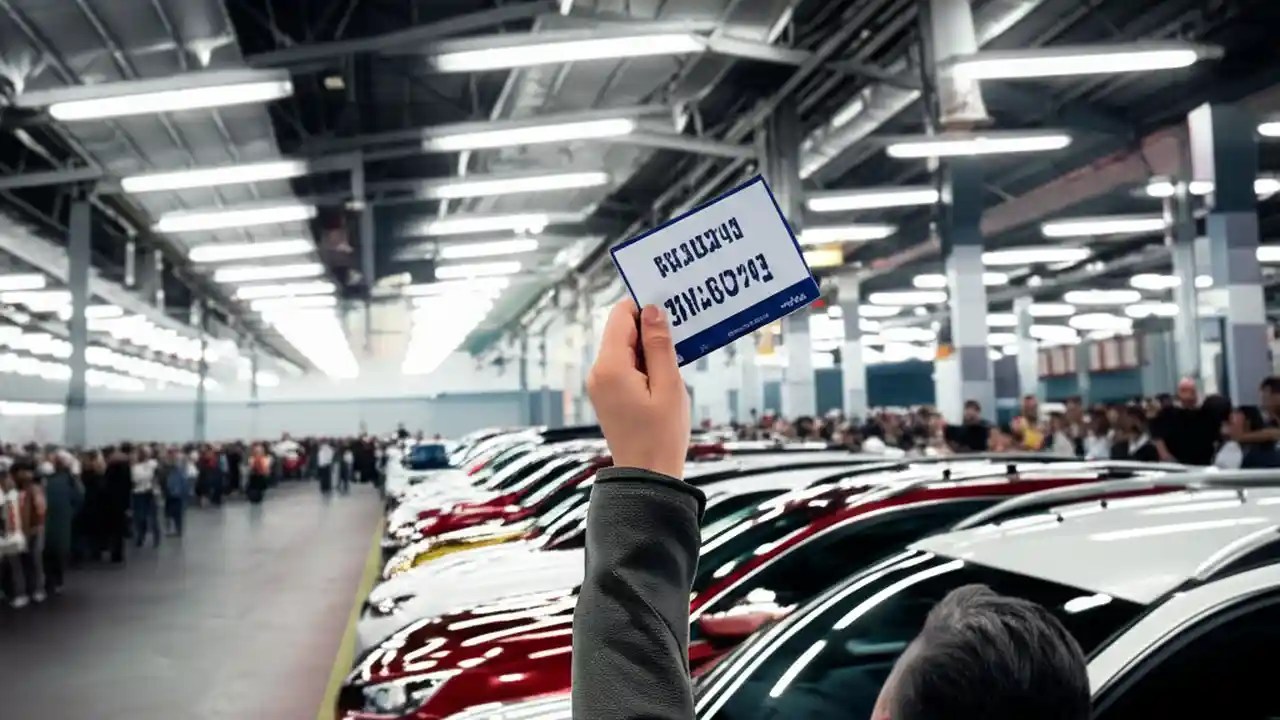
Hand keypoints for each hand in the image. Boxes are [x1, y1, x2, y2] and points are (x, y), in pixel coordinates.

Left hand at [587, 301, 690, 478]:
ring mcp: (600, 385)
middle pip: (622, 331)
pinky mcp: (608, 395)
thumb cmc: (661, 435)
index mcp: (610, 367)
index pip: (621, 316)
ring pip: (624, 348)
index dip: (644, 306)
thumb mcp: (668, 386)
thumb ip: (659, 345)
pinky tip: (667, 370)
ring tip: (679, 349)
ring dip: (649, 345)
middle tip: (682, 324)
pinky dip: (644, 362)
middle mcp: (598, 372)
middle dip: (650, 325)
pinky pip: (624, 366)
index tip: (671, 304)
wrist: (646, 477)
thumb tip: (653, 310)